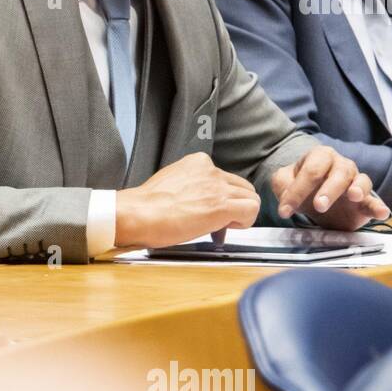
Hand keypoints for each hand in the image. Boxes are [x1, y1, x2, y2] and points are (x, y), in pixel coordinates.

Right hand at [114, 152, 260, 248]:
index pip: (226, 178)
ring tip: (221, 225)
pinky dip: (245, 222)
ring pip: (251, 198)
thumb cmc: (147, 206)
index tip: (207, 209)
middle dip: (235, 204)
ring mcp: (218, 187)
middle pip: (243, 187)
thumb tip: (201, 200)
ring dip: (241, 214)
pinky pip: (252, 210)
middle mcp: (211, 170)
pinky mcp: (222, 205)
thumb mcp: (173, 182)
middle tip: (218, 220)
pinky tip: (226, 228)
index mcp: (198, 162)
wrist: (139, 214)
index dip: (221, 197)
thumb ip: (193, 185)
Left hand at [270, 146, 389, 230]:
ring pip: (362, 181)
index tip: (285, 211)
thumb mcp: (284, 183)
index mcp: (320, 157)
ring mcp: (356, 182)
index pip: (311, 171)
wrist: (315, 200)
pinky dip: (379, 207)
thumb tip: (287, 198)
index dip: (298, 190)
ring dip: (358, 189)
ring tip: (353, 196)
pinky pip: (375, 201)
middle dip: (329, 189)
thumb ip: (282, 185)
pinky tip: (381, 212)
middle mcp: (341, 166)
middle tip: (319, 206)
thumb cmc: (302, 187)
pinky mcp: (365, 202)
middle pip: (339, 173)